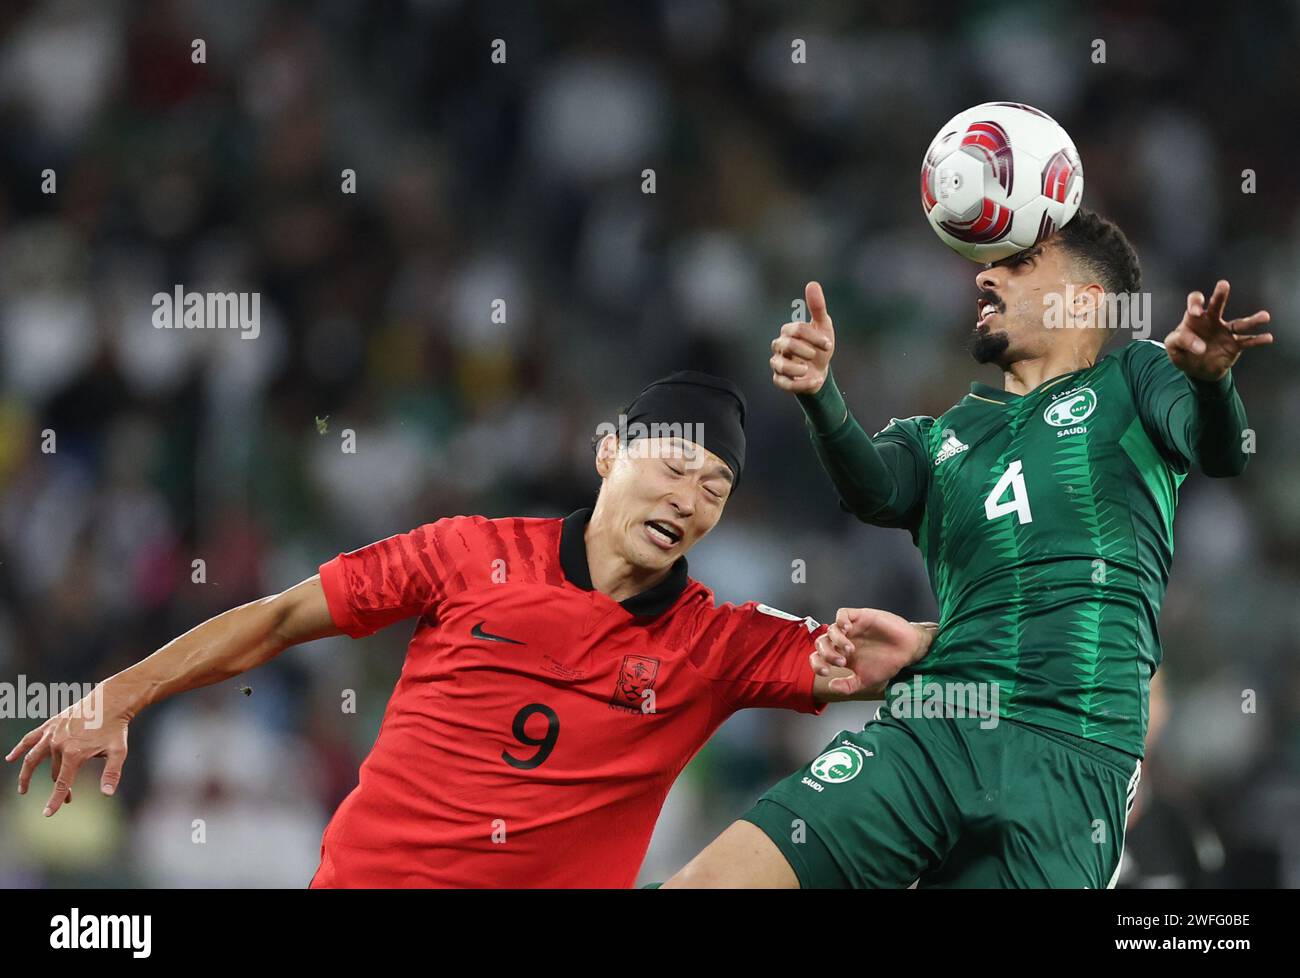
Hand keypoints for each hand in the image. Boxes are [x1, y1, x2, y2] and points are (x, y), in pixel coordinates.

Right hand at [5, 686, 129, 816]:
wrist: (110, 701)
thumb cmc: (116, 728)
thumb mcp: (118, 751)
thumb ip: (112, 773)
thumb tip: (107, 794)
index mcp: (74, 753)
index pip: (61, 783)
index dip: (55, 800)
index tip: (47, 814)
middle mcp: (59, 744)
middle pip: (53, 773)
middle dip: (61, 788)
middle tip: (69, 799)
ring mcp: (52, 734)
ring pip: (33, 759)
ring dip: (26, 775)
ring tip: (23, 790)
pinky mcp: (50, 725)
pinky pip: (30, 738)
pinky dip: (19, 748)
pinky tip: (10, 758)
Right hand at [771, 281, 835, 394]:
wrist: (820, 371)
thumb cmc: (820, 347)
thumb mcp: (823, 326)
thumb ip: (817, 307)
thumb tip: (812, 283)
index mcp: (788, 331)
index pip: (796, 329)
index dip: (813, 336)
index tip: (828, 344)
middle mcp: (779, 346)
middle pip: (786, 344)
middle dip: (805, 350)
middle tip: (816, 355)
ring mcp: (778, 363)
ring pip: (779, 365)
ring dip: (797, 368)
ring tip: (809, 369)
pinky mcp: (779, 380)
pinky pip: (782, 383)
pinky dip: (799, 384)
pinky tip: (814, 380)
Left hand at [810, 607, 936, 697]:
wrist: (908, 650)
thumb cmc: (887, 664)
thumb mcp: (866, 681)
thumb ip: (849, 686)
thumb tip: (831, 686)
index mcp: (841, 655)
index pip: (819, 657)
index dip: (817, 664)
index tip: (826, 672)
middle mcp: (843, 641)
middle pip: (821, 642)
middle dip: (827, 653)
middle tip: (842, 662)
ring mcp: (851, 628)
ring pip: (831, 629)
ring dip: (836, 640)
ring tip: (849, 650)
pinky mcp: (860, 617)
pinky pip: (843, 613)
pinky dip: (841, 620)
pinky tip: (848, 630)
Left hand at [1165, 280, 1272, 381]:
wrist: (1196, 369)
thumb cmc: (1183, 352)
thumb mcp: (1173, 347)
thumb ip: (1179, 341)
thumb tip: (1200, 346)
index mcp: (1195, 318)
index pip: (1195, 302)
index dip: (1195, 304)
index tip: (1195, 312)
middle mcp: (1212, 321)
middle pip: (1217, 305)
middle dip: (1219, 295)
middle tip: (1223, 284)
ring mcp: (1225, 332)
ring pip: (1239, 323)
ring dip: (1252, 320)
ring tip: (1265, 316)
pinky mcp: (1234, 345)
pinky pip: (1246, 341)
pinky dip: (1257, 340)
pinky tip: (1267, 338)